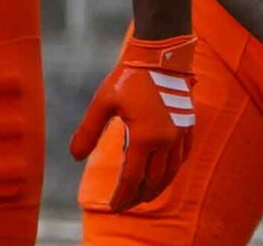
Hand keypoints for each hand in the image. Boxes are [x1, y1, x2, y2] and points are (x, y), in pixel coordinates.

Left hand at [68, 31, 197, 210]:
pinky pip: (182, 158)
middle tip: (126, 204)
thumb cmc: (129, 76)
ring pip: (171, 173)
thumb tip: (74, 157)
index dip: (122, 196)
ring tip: (143, 195)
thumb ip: (88, 131)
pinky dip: (171, 171)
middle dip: (138, 196)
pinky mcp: (188, 126)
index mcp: (145, 137)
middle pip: (154, 182)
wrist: (160, 55)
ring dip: (157, 188)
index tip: (113, 207)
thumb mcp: (103, 102)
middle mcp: (166, 141)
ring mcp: (180, 135)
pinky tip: (163, 173)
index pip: (133, 179)